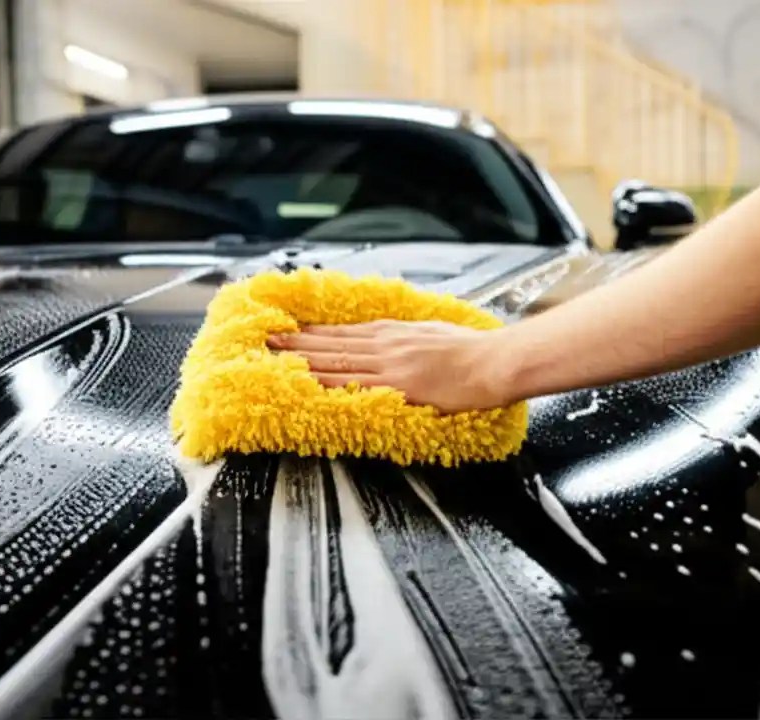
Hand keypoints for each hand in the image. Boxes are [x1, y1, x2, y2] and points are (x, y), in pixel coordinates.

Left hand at [266, 320, 513, 412]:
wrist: (492, 362)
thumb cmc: (471, 350)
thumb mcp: (432, 332)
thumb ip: (407, 337)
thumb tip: (393, 338)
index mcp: (392, 332)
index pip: (342, 331)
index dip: (312, 331)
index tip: (288, 329)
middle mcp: (384, 344)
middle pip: (330, 343)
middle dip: (296, 342)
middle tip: (266, 339)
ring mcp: (388, 364)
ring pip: (335, 360)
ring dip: (301, 358)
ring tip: (275, 356)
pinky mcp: (396, 385)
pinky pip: (354, 384)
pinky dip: (328, 381)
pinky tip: (309, 381)